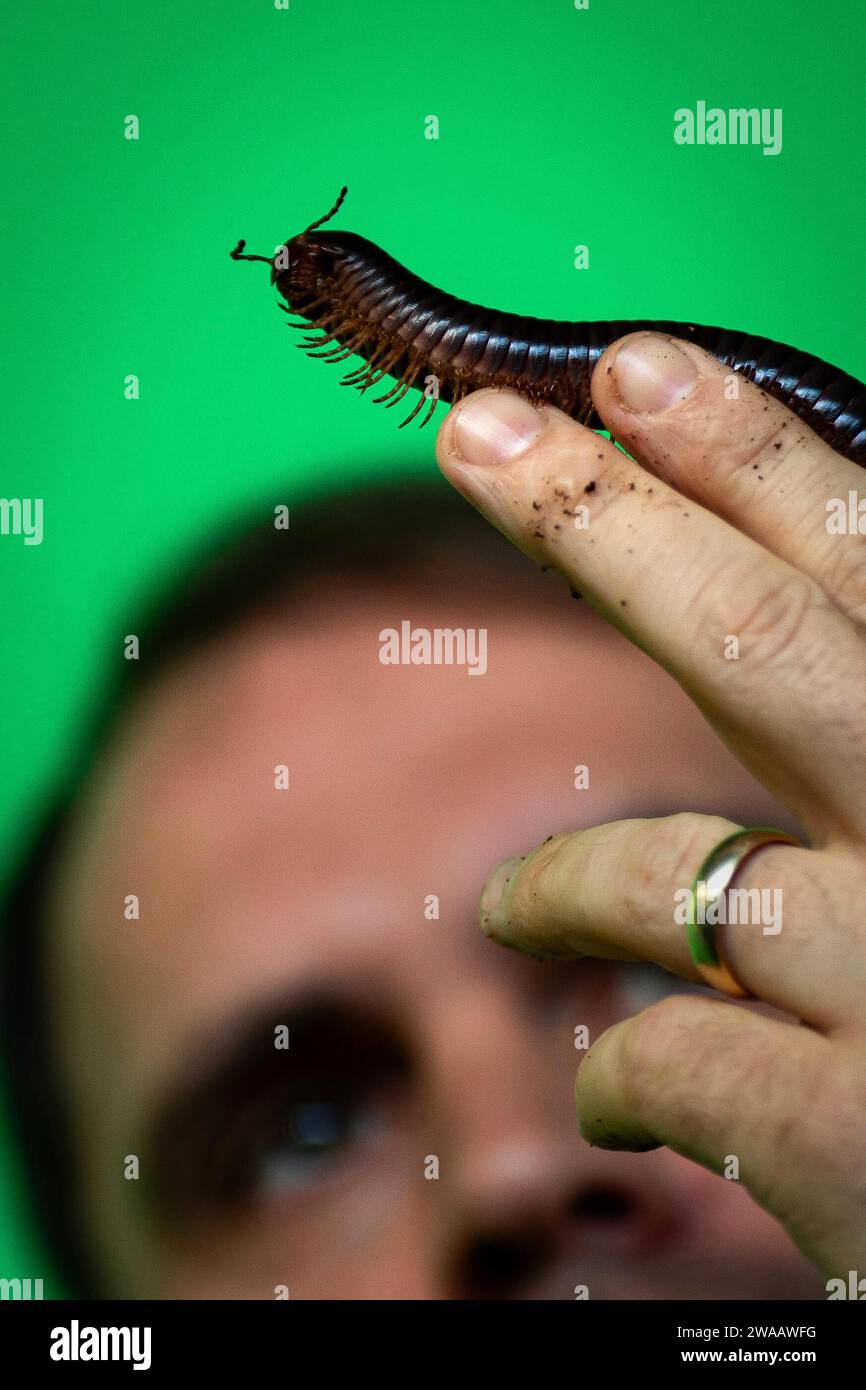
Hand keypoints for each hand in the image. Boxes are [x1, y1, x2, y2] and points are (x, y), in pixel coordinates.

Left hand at [435, 332, 865, 1282]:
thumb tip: (781, 653)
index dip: (751, 456)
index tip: (634, 370)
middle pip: (754, 642)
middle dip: (600, 521)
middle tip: (471, 430)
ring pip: (663, 871)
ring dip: (561, 886)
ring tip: (511, 907)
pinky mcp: (855, 1138)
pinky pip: (664, 1057)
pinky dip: (622, 1067)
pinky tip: (624, 1090)